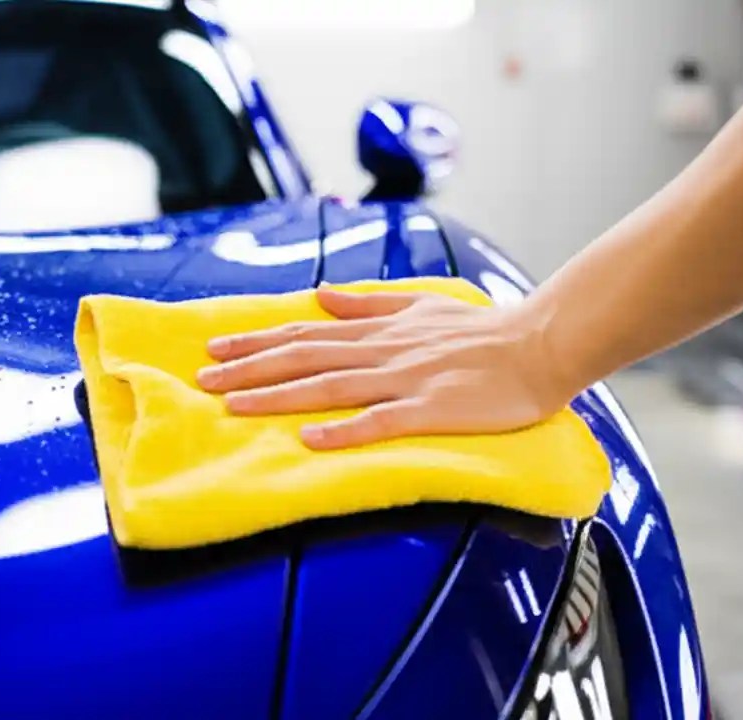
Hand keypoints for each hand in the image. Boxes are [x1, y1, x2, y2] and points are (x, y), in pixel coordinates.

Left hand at [196, 288, 575, 449]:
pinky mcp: (432, 408)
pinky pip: (381, 421)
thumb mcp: (420, 305)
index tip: (215, 350)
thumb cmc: (482, 329)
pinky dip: (344, 430)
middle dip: (250, 369)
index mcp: (379, 330)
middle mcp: (382, 352)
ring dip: (279, 396)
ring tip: (234, 406)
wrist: (538, 344)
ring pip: (330, 386)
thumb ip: (368, 303)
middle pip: (304, 358)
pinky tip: (310, 440)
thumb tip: (319, 293)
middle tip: (204, 379)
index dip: (257, 342)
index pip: (305, 333)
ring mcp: (406, 379)